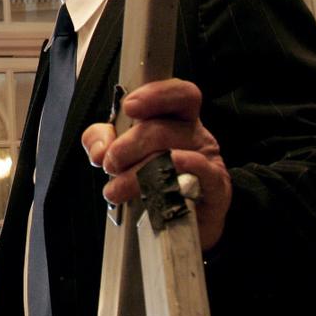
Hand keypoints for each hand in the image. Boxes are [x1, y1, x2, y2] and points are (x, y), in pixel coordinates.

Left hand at [82, 77, 232, 251]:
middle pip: (163, 128)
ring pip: (172, 155)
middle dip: (129, 145)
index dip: (156, 94)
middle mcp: (194, 134)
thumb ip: (102, 141)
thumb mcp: (120, 153)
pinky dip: (174, 175)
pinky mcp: (217, 187)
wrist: (179, 221)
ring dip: (137, 174)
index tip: (129, 106)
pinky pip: (199, 172)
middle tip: (110, 164)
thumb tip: (98, 148)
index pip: (178, 94)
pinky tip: (153, 190)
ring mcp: (208, 159)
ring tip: (116, 191)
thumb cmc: (150, 181)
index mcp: (175, 118)